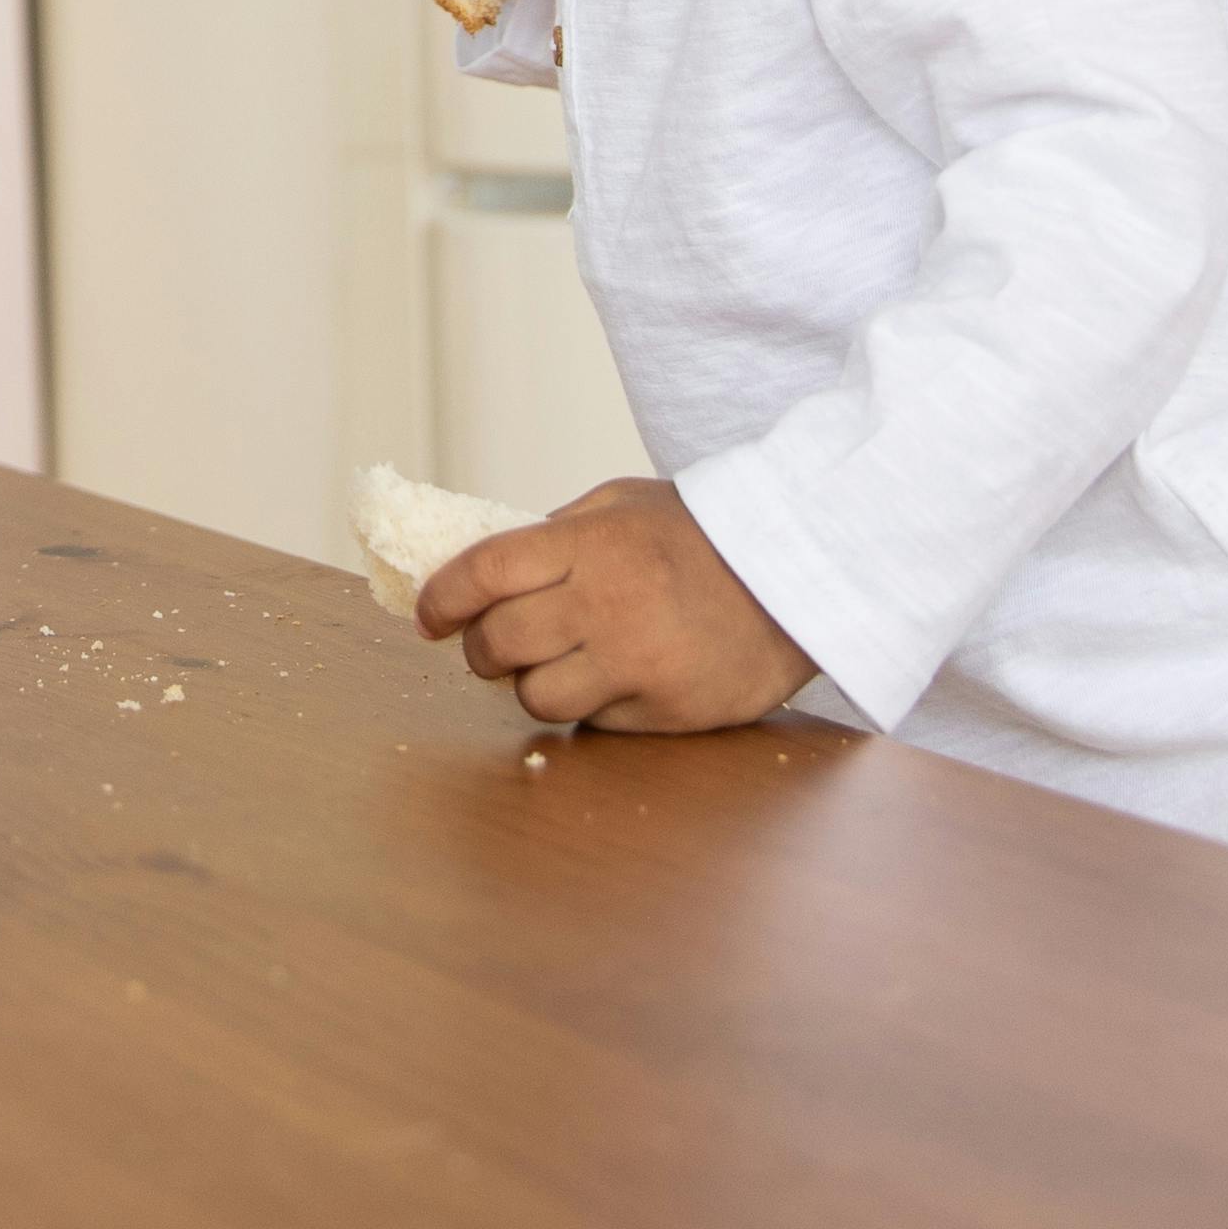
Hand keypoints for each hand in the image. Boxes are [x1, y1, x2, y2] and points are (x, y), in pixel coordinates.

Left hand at [419, 478, 816, 734]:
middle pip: (500, 643)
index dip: (442, 598)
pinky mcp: (666, 712)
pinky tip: (615, 678)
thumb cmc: (701, 534)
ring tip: (556, 664)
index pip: (485, 573)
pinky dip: (590, 706)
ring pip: (536, 697)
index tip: (429, 614)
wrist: (799, 573)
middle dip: (480, 648)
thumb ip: (554, 532)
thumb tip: (480, 569)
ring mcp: (638, 664)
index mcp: (592, 544)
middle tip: (490, 644)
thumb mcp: (623, 505)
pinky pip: (594, 723)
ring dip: (531, 684)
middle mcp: (608, 605)